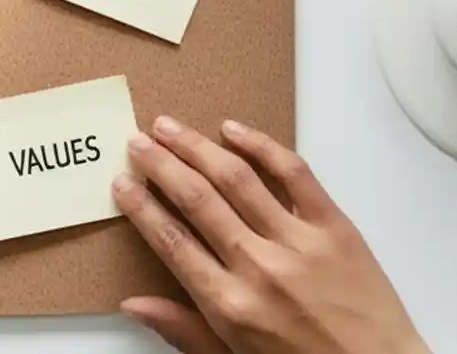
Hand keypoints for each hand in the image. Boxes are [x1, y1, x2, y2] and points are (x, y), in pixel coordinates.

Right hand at [113, 117, 426, 353]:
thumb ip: (182, 329)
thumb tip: (132, 305)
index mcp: (230, 305)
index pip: (171, 241)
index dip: (141, 206)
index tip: (122, 182)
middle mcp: (260, 267)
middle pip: (197, 199)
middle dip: (160, 164)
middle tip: (138, 142)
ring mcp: (299, 242)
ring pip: (236, 178)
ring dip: (196, 146)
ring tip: (170, 127)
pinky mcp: (335, 226)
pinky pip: (294, 173)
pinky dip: (261, 145)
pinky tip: (233, 130)